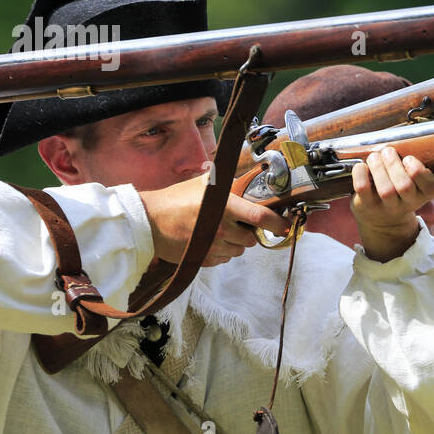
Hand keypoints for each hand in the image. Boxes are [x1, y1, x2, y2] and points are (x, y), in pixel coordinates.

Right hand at [140, 172, 289, 266]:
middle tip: (238, 225)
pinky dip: (221, 253)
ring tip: (220, 232)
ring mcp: (212, 246)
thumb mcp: (201, 183)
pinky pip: (223, 260)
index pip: (260, 217)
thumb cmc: (174, 199)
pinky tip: (210, 241)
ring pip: (238, 251)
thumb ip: (225, 181)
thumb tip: (245, 173)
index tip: (285, 226)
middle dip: (249, 233)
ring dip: (235, 244)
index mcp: (224, 206)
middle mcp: (221, 228)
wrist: (148, 222)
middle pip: (251, 239)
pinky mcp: (203, 259)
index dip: (277, 224)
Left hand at [350, 147, 433, 261]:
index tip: (408, 159)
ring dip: (378, 167)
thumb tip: (402, 138)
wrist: (383, 221)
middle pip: (405, 186)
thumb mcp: (414, 180)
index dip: (419, 170)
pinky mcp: (367, 206)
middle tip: (388, 151)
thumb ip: (413, 163)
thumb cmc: (400, 191)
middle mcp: (408, 203)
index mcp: (424, 194)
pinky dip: (360, 173)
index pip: (431, 187)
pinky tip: (361, 166)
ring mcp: (387, 207)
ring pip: (386, 190)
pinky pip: (363, 189)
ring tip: (375, 157)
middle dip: (394, 164)